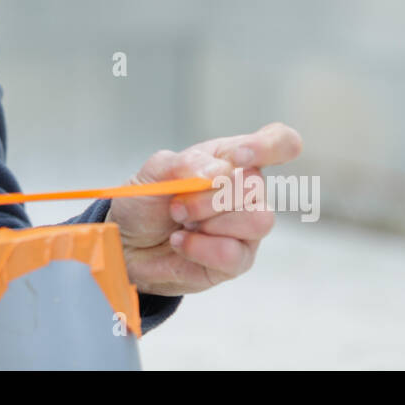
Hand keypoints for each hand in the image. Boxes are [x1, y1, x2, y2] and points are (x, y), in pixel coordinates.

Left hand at [107, 122, 302, 295]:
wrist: (126, 244)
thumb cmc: (146, 202)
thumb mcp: (154, 172)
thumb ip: (185, 163)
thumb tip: (217, 171)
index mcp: (232, 160)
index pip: (279, 142)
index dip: (270, 146)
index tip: (239, 157)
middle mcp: (245, 193)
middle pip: (257, 186)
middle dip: (209, 195)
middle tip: (177, 204)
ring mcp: (245, 229)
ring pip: (257, 220)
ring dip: (208, 221)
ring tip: (180, 223)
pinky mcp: (237, 261)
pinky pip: (234, 254)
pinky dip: (200, 248)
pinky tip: (180, 243)